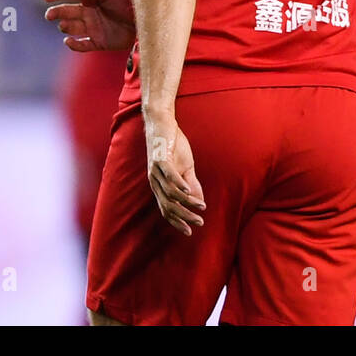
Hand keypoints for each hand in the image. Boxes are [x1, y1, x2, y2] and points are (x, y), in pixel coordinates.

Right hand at [42, 0, 135, 51]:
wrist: (145, 23)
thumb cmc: (128, 3)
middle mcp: (89, 12)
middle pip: (67, 11)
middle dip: (57, 12)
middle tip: (50, 15)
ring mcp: (93, 27)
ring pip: (71, 27)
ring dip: (66, 26)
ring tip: (65, 25)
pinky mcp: (98, 42)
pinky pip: (82, 45)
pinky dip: (73, 44)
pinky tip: (69, 41)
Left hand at [143, 111, 204, 235]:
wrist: (162, 124)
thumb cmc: (173, 146)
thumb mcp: (185, 167)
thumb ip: (191, 184)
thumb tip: (198, 200)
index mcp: (158, 185)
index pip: (166, 209)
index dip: (177, 221)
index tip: (189, 231)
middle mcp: (154, 181)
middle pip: (168, 205)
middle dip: (184, 216)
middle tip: (199, 222)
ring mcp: (156, 170)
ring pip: (171, 193)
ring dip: (187, 202)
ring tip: (200, 207)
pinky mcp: (161, 159)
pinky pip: (169, 176)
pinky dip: (179, 185)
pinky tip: (189, 192)